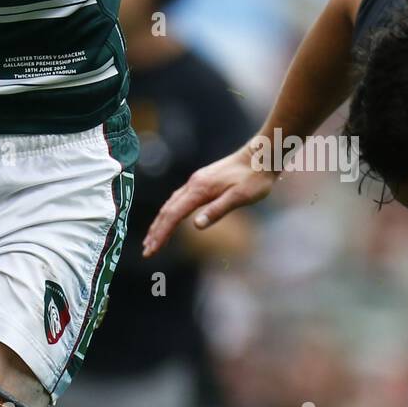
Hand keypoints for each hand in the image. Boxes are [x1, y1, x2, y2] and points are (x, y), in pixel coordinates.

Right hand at [142, 142, 275, 256]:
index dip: (161, 233)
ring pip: (171, 204)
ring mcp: (196, 181)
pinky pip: (178, 199)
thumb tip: (196, 226)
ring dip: (160, 222)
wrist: (260, 156)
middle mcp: (193, 184)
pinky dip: (170, 212)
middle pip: (167, 210)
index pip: (173, 215)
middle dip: (156, 231)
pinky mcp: (201, 181)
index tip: (151, 249)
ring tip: (153, 238)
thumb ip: (217, 210)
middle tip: (147, 250)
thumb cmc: (253, 179)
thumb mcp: (239, 198)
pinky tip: (170, 218)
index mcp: (199, 190)